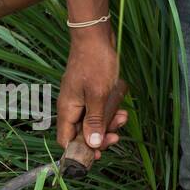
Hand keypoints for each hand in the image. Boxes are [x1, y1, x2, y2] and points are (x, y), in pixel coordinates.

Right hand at [56, 27, 127, 156]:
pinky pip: (100, 109)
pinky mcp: (90, 93)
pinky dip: (110, 110)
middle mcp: (72, 107)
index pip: (66, 140)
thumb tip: (92, 145)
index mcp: (68, 109)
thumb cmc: (95, 63)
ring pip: (94, 121)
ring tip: (123, 116)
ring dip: (109, 122)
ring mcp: (81, 99)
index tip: (98, 154)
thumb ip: (94, 121)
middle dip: (101, 135)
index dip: (81, 150)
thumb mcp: (97, 95)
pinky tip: (120, 105)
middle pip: (82, 134)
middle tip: (116, 135)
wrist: (95, 36)